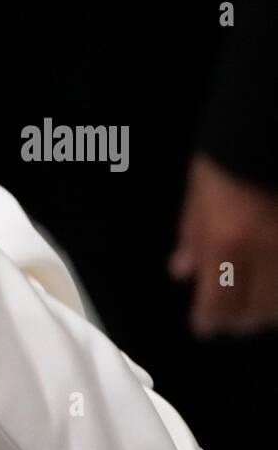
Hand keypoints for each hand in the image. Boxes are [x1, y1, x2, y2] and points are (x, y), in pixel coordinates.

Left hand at [169, 153, 277, 336]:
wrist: (268, 124)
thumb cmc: (229, 154)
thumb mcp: (199, 194)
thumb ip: (192, 237)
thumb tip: (182, 271)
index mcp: (227, 241)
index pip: (218, 304)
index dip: (210, 321)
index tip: (206, 325)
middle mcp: (266, 249)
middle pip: (257, 310)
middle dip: (242, 319)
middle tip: (233, 318)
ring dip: (271, 309)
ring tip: (258, 305)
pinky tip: (275, 280)